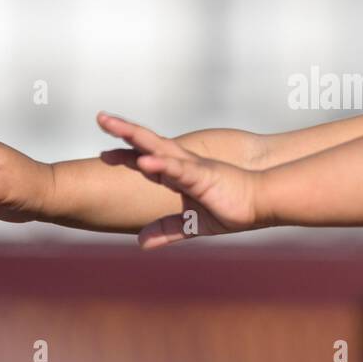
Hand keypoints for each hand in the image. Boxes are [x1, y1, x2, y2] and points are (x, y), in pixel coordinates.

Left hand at [97, 113, 261, 248]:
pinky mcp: (203, 176)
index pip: (147, 159)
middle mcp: (182, 164)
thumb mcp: (192, 224)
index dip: (126, 155)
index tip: (104, 153)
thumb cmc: (232, 208)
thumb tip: (139, 243)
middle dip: (124, 130)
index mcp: (179, 173)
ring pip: (159, 147)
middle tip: (100, 117)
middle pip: (148, 142)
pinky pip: (179, 169)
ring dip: (136, 136)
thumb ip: (167, 230)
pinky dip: (162, 163)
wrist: (262, 204)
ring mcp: (191, 167)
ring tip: (114, 126)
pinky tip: (145, 160)